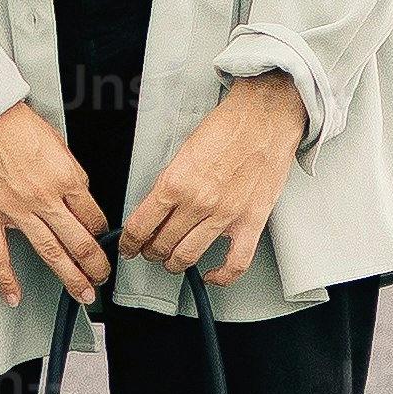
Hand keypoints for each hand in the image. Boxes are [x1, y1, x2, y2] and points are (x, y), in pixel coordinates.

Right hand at [0, 99, 114, 307]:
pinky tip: (14, 295)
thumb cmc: (14, 122)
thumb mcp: (57, 143)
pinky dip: (7, 278)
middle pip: (79, 241)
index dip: (102, 233)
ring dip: (70, 277)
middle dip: (96, 264)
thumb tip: (79, 195)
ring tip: (81, 292)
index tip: (103, 242)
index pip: (93, 216)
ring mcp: (16, 209)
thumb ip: (70, 173)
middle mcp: (44, 197)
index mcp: (65, 177)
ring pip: (49, 252)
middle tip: (102, 279)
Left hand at [123, 74, 303, 286]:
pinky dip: (221, 276)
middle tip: (150, 250)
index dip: (129, 243)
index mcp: (175, 183)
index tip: (128, 247)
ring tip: (172, 259)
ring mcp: (225, 215)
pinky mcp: (251, 221)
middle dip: (150, 252)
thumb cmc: (227, 127)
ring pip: (188, 257)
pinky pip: (236, 263)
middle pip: (161, 245)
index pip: (140, 226)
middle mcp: (198, 202)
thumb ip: (169, 184)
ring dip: (174, 263)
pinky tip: (212, 274)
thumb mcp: (182, 152)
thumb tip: (155, 210)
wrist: (264, 117)